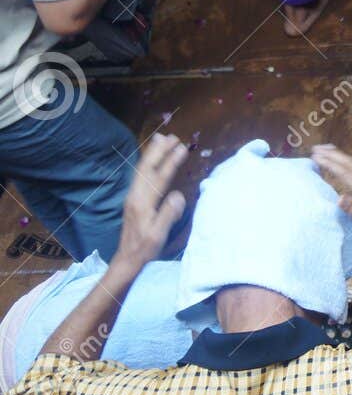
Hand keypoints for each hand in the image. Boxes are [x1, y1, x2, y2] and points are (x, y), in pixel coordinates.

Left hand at [114, 133, 188, 268]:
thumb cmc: (145, 248)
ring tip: (160, 139)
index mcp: (142, 203)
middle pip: (146, 168)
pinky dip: (147, 163)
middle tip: (171, 136)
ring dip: (151, 154)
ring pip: (142, 170)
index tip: (182, 147)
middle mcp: (135, 196)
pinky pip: (141, 176)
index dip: (170, 161)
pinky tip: (151, 160)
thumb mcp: (158, 234)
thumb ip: (168, 214)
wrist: (126, 259)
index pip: (159, 177)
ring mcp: (133, 197)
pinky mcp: (133, 200)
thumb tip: (178, 195)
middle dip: (158, 151)